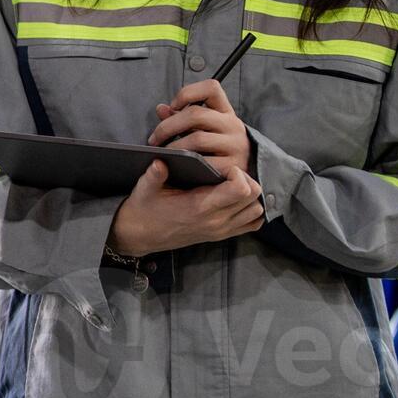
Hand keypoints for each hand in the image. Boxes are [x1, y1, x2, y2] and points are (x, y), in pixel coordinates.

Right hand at [108, 157, 264, 256]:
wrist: (140, 235)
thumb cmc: (143, 209)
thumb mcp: (144, 189)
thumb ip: (153, 175)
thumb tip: (159, 161)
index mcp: (199, 207)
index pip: (240, 189)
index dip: (238, 173)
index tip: (223, 167)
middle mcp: (215, 220)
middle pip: (254, 197)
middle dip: (247, 179)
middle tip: (229, 173)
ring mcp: (221, 230)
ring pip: (257, 210)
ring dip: (251, 195)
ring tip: (233, 185)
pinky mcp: (222, 236)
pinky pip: (252, 224)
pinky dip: (251, 211)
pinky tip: (236, 201)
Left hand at [148, 77, 250, 172]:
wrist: (244, 169)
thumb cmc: (217, 145)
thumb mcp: (203, 127)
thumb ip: (181, 116)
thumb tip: (161, 109)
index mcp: (225, 111)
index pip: (211, 88)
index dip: (187, 93)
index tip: (173, 106)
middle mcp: (233, 125)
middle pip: (196, 115)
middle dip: (168, 126)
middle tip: (154, 139)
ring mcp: (235, 145)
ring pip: (198, 139)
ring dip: (174, 146)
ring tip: (163, 152)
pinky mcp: (232, 166)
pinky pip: (204, 162)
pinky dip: (187, 163)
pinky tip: (178, 165)